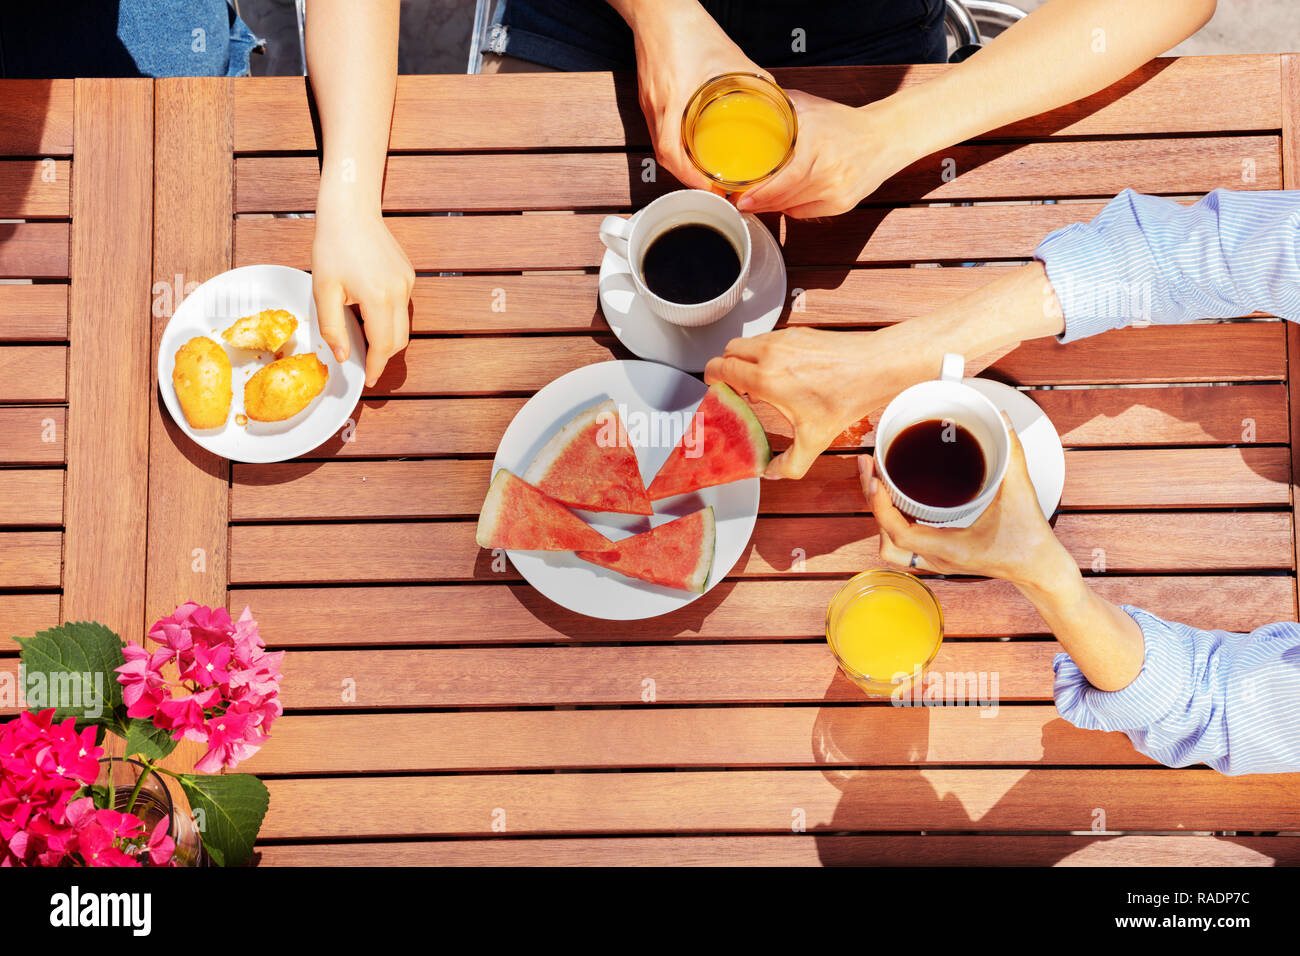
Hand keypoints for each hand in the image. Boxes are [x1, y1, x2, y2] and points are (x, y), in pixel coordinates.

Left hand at [311, 201, 414, 387]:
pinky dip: (388, 317)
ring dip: (386, 336)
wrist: (351, 211)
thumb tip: (342, 356)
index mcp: (378, 298)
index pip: (383, 345)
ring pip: (402, 324)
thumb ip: (332, 327)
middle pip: (399, 340)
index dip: (376, 366)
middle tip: (365, 364)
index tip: (368, 379)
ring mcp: (407, 283)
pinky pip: (401, 307)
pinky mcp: (408, 275)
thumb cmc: (333, 246)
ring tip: (364, 336)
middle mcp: (399, 292)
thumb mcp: (323, 290)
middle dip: (383, 356)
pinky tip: (369, 308)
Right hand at [623, 2, 765, 190]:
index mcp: (671, 102)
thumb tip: (777, 102)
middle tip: (713, 189)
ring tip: (704, 175)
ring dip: (681, 166)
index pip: (672, 156)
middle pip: (664, 159)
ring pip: (660, 147)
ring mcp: (648, 104)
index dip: (691, 179)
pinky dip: (675, 146)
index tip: (712, 191)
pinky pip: (659, 132)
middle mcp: (655, 108)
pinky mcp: (647, 98)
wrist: (659, 8)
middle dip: (688, 180)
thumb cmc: (689, 29)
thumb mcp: (730, 57)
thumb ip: (755, 80)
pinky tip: (690, 148)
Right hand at [703, 326, 936, 478]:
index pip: (719, 367)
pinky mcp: (797, 332)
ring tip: (759, 380)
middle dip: (726, 367)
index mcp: (765, 378)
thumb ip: (789, 464)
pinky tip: (782, 371)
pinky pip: (768, 338)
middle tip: (735, 386)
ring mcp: (783, 339)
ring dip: (745, 358)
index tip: (717, 389)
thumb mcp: (814, 439)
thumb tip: (773, 473)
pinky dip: (765, 351)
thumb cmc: (845, 397)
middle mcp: (769, 353)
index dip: (712, 378)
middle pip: (728, 350)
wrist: (873, 367)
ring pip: (748, 342)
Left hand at [738, 91, 912, 217]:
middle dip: (760, 202)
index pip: (784, 179)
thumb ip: (780, 105)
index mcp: (817, 144)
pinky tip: (785, 200)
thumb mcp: (810, 106)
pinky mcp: (843, 204)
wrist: (884, 137)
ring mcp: (837, 190)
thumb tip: (747, 103)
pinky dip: (792, 208)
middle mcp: (828, 170)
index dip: (760, 194)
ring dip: (773, 206)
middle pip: (785, 197)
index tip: (741, 198)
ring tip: (758, 201)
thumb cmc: (842, 122)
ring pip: (793, 207)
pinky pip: (806, 212)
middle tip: (742, 201)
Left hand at [860, 417, 1063, 586]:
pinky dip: (892, 521)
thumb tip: (1003, 422)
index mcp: (950, 549)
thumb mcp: (1021, 494)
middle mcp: (936, 558)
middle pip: (885, 541)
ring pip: (890, 546)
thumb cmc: (1030, 542)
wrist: (1040, 569)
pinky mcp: (938, 556)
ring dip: (879, 515)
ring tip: (876, 480)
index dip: (881, 508)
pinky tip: (894, 496)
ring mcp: (935, 560)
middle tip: (868, 468)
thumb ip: (1012, 455)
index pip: (900, 534)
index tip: (875, 479)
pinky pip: (902, 543)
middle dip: (872, 503)